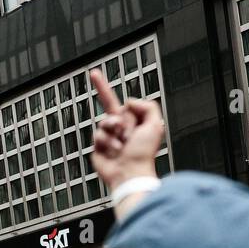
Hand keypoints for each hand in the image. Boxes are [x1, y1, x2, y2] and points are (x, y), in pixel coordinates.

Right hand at [89, 69, 164, 191]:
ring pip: (103, 122)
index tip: (93, 74)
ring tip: (122, 143)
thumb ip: (147, 106)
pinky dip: (107, 142)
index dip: (104, 87)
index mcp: (132, 121)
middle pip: (108, 108)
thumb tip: (128, 102)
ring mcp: (108, 138)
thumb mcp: (155, 124)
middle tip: (124, 132)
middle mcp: (119, 128)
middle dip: (109, 107)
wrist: (130, 173)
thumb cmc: (144, 154)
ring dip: (114, 130)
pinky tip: (114, 151)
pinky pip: (98, 136)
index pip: (119, 100)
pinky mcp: (98, 148)